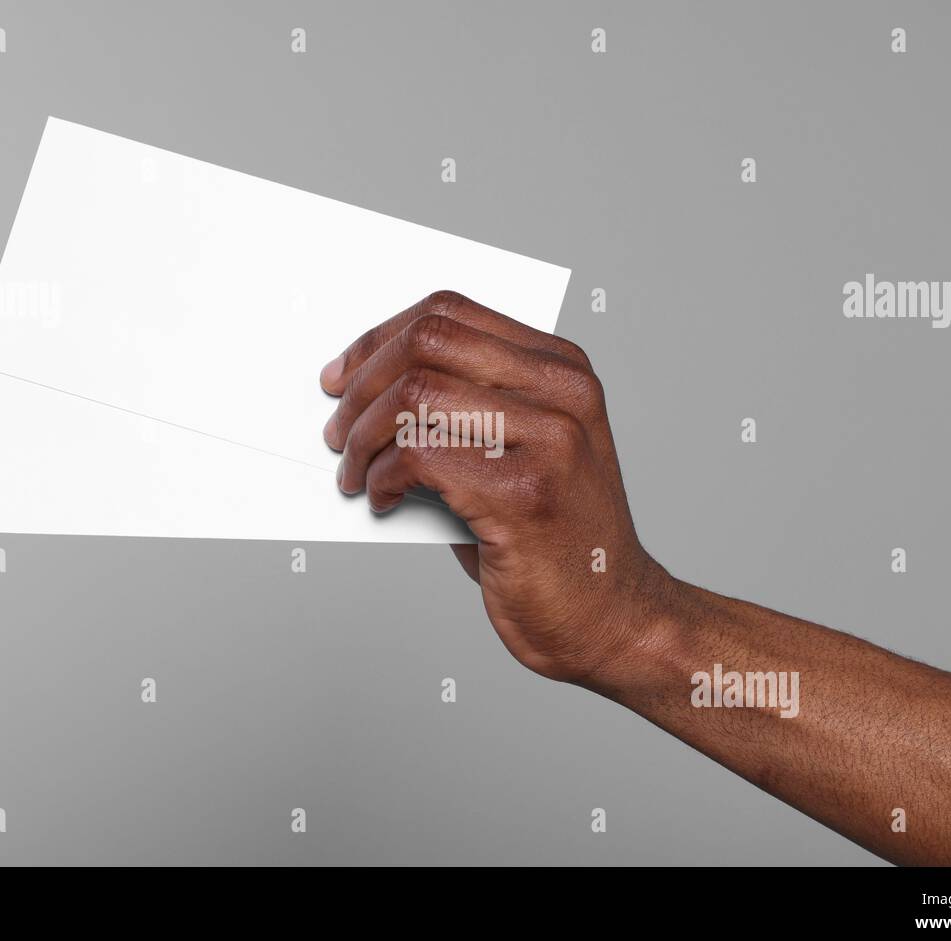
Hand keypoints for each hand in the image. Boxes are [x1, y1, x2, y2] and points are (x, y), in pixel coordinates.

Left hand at [320, 290, 670, 685]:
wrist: (612, 617)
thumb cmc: (555, 542)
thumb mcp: (521, 453)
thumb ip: (465, 410)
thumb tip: (367, 394)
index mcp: (562, 370)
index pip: (450, 312)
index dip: (379, 338)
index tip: (343, 376)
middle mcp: (563, 393)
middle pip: (427, 343)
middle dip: (362, 384)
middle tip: (338, 431)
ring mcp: (551, 439)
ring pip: (415, 395)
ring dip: (363, 437)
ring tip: (356, 473)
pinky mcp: (524, 493)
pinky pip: (417, 455)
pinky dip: (381, 477)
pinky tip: (384, 499)